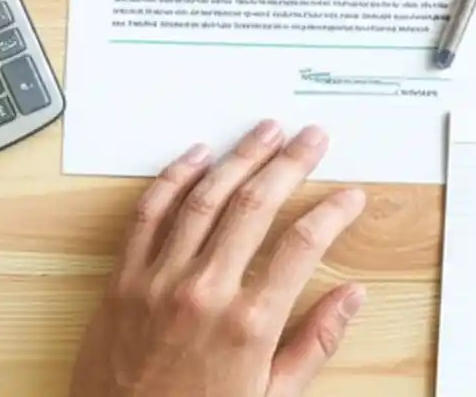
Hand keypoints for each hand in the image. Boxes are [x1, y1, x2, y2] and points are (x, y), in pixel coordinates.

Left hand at [69, 121, 367, 396]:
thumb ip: (315, 344)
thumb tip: (352, 298)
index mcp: (249, 325)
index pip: (304, 245)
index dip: (333, 212)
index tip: (350, 196)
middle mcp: (205, 292)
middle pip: (257, 205)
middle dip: (291, 163)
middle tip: (312, 138)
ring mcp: (159, 282)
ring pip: (205, 199)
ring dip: (239, 158)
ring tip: (264, 131)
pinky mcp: (123, 282)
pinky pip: (148, 215)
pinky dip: (172, 179)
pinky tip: (195, 157)